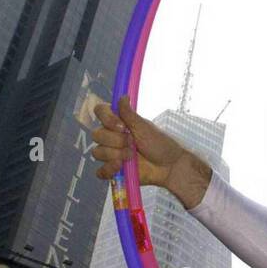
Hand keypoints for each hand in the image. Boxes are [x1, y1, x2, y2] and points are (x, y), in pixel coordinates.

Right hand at [91, 98, 210, 208]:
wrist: (169, 166)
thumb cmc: (160, 144)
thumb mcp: (145, 127)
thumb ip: (129, 114)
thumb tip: (122, 96)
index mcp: (118, 122)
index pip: (100, 112)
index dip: (107, 119)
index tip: (122, 126)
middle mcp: (112, 137)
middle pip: (97, 134)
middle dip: (116, 140)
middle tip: (132, 143)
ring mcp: (111, 154)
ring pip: (97, 152)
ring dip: (115, 154)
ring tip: (132, 156)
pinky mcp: (113, 170)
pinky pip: (100, 171)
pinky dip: (108, 169)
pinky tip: (120, 167)